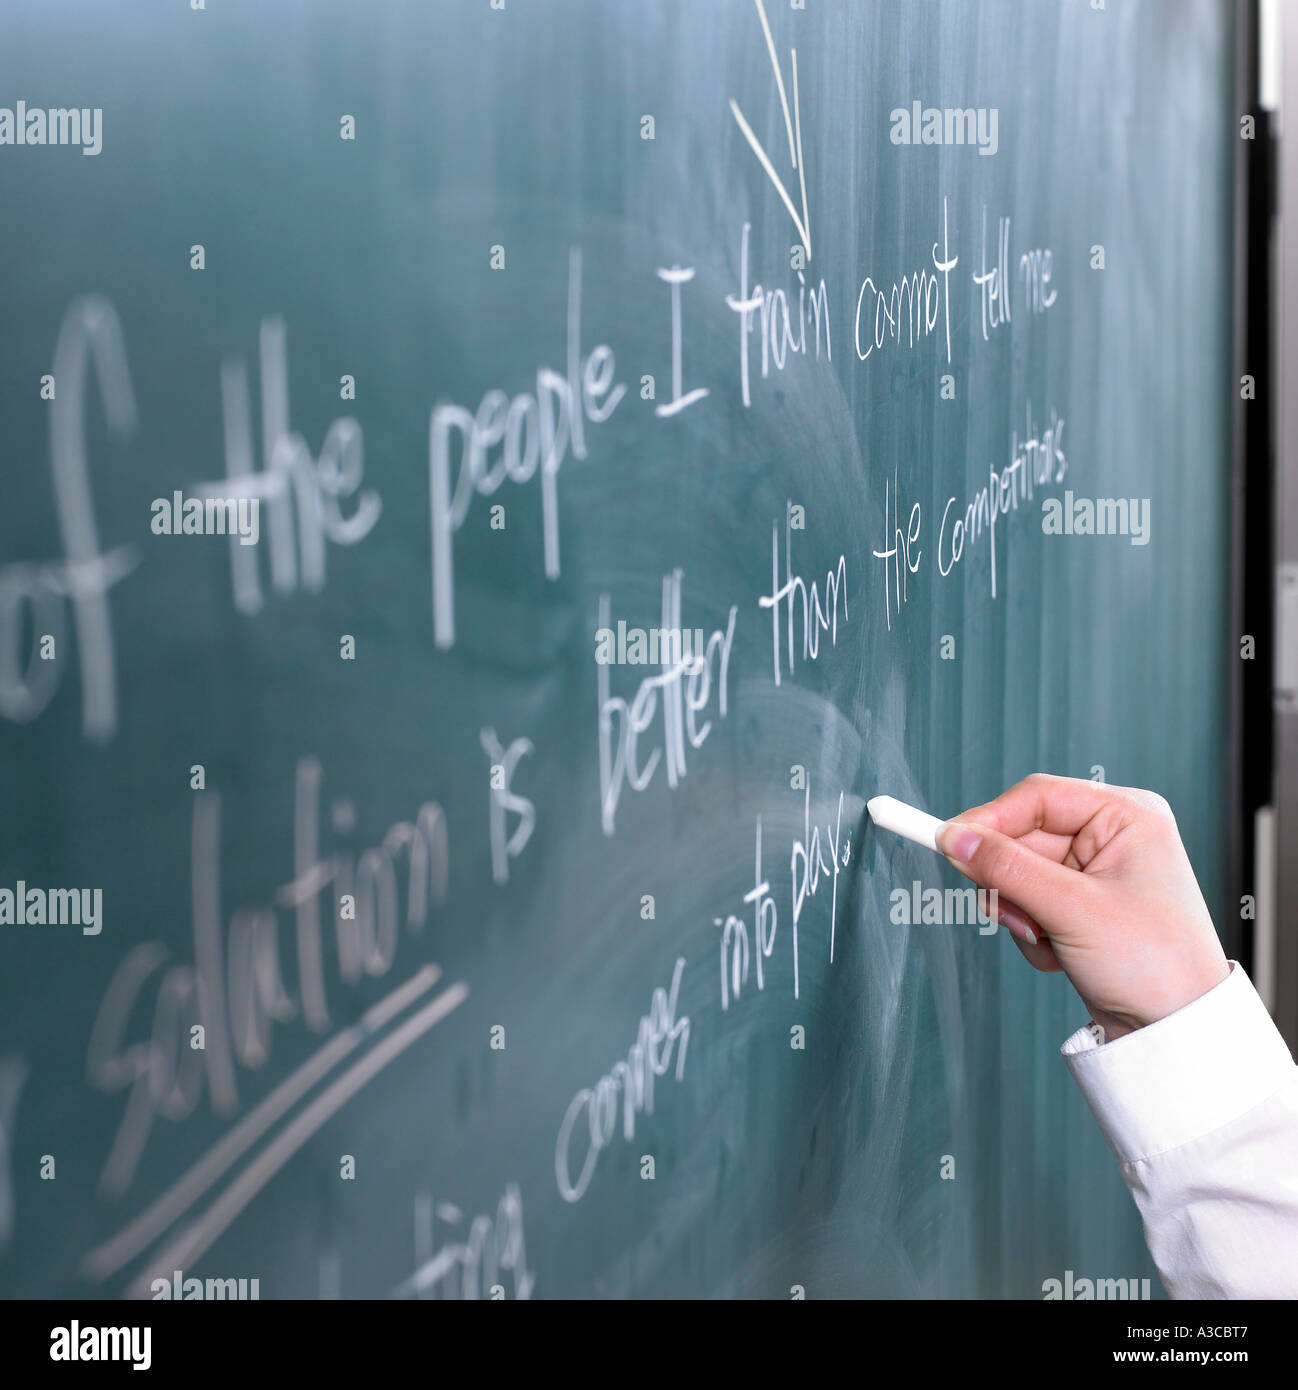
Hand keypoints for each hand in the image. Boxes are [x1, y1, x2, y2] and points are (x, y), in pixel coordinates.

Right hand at [937, 773, 1230, 1040]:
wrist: (1175, 1030)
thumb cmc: (1156, 964)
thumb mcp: (1072, 909)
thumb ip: (1007, 868)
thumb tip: (956, 838)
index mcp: (1126, 816)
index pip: (1037, 797)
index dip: (989, 819)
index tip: (949, 842)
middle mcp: (1112, 836)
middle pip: (1022, 839)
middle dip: (1013, 886)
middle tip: (1020, 916)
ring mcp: (1095, 872)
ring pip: (1018, 875)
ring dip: (1021, 914)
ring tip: (1051, 941)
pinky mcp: (1080, 905)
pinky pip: (1028, 903)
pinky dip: (1033, 932)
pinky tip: (1061, 954)